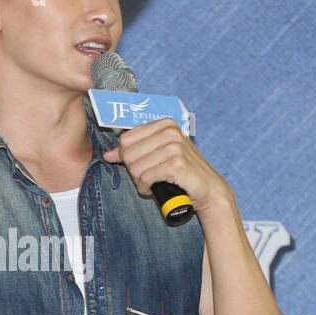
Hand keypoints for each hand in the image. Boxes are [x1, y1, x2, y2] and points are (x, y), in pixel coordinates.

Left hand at [101, 117, 228, 214]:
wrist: (208, 190)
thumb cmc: (183, 173)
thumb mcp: (158, 155)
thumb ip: (134, 151)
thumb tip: (107, 155)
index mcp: (165, 124)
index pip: (126, 139)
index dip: (126, 156)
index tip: (138, 165)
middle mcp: (170, 132)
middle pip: (128, 153)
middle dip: (133, 170)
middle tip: (146, 177)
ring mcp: (174, 147)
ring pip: (135, 167)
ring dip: (139, 181)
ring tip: (151, 184)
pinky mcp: (176, 164)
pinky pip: (145, 178)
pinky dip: (145, 188)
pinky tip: (152, 190)